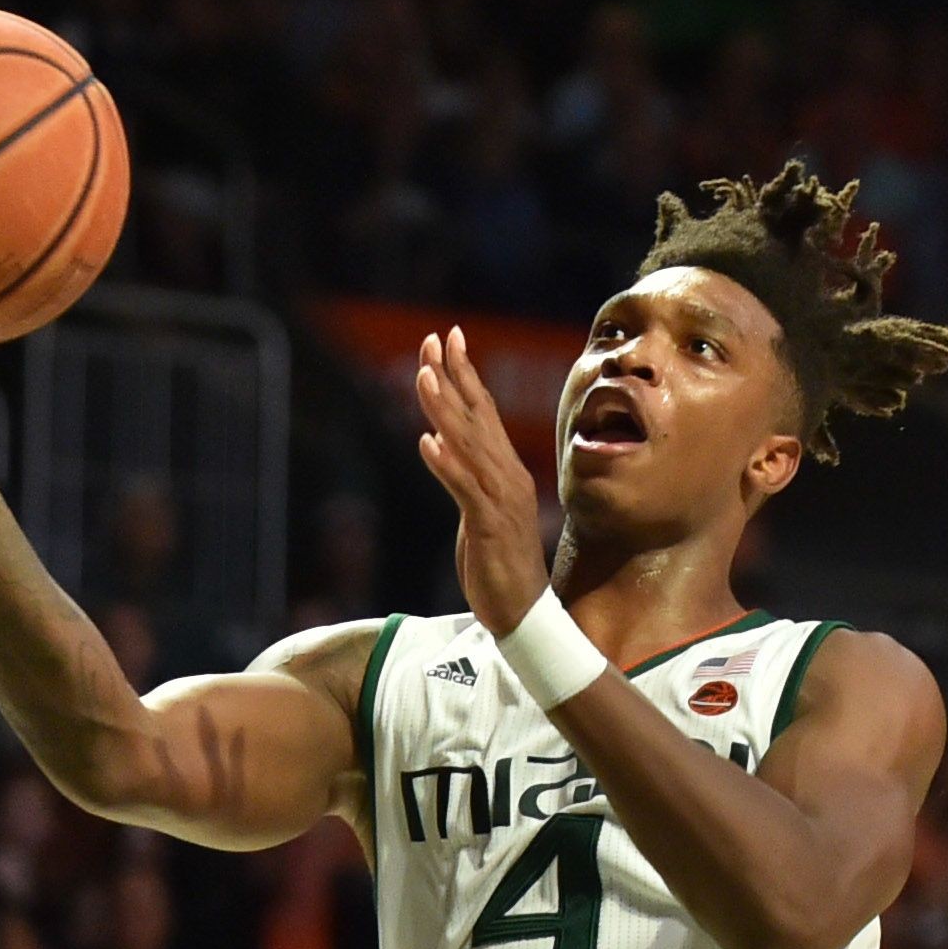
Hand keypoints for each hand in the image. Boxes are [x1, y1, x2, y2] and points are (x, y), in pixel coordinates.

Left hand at [409, 328, 554, 638]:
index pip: (482, 411)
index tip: (447, 338)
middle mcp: (506, 476)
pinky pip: (465, 489)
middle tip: (433, 338)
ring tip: (423, 377)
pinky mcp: (490, 525)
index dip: (464, 373)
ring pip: (468, 445)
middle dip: (453, 375)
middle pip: (476, 416)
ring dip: (444, 410)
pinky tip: (427, 443)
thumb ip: (464, 475)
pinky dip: (446, 465)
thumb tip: (439, 441)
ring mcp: (500, 499)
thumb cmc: (500, 563)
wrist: (524, 610)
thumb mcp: (479, 511)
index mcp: (504, 470)